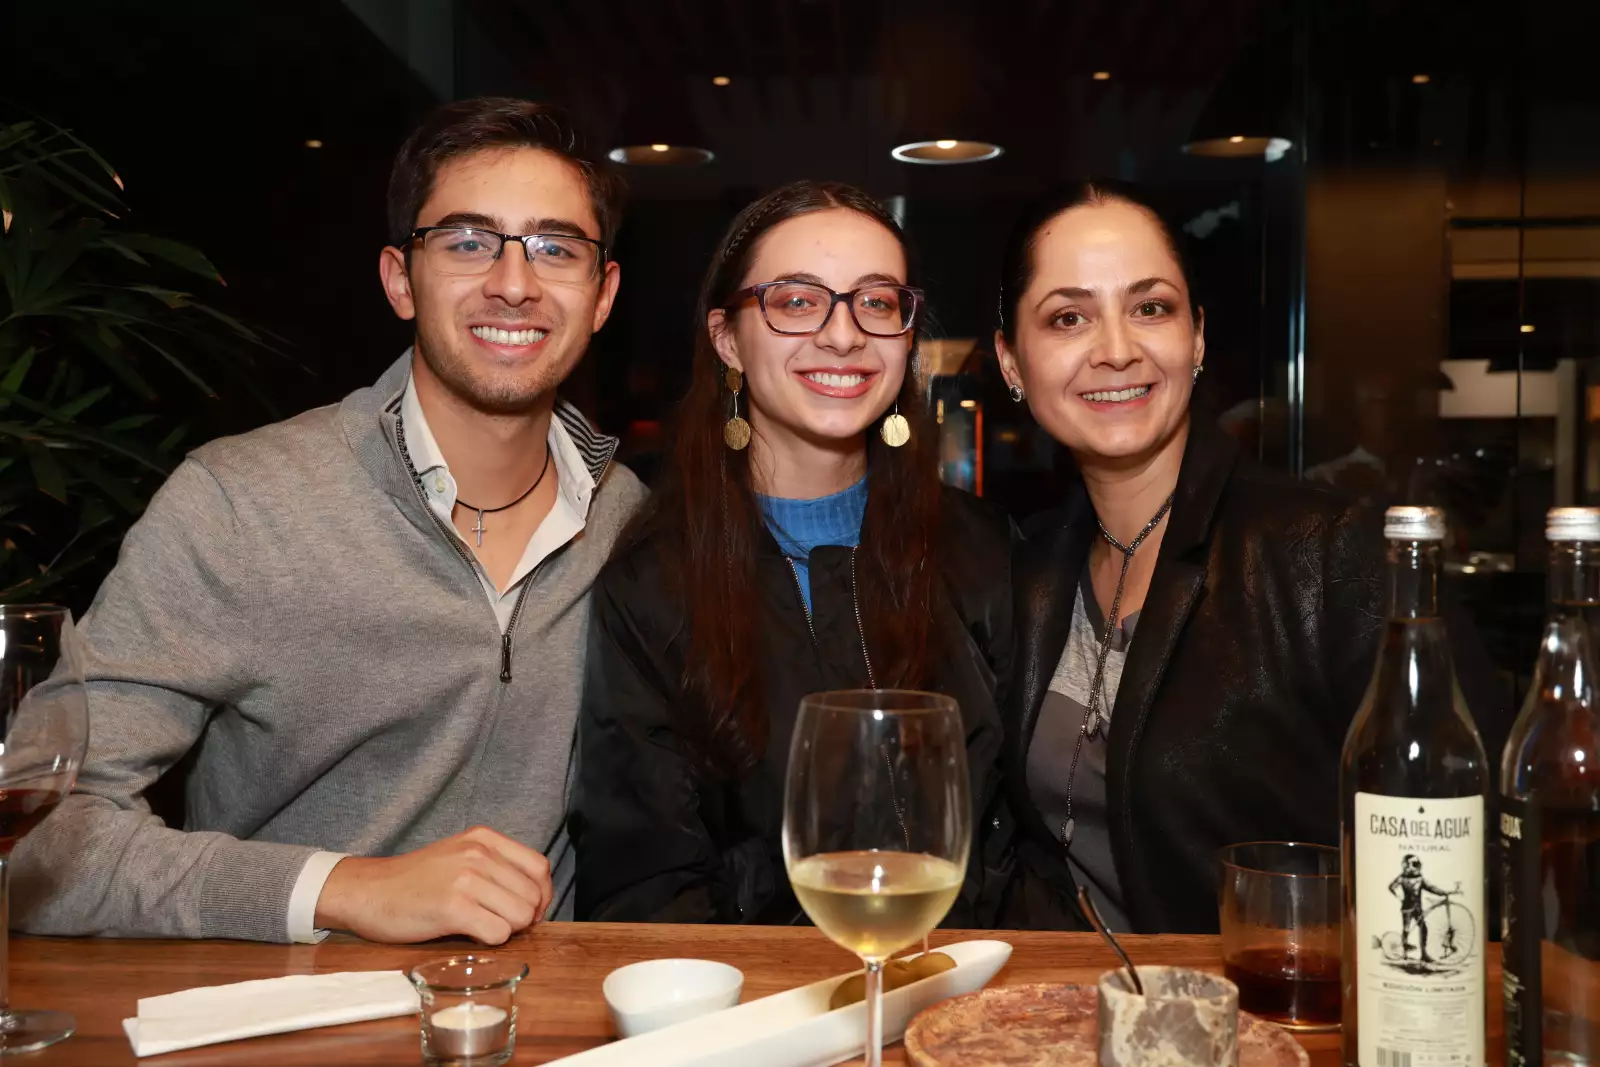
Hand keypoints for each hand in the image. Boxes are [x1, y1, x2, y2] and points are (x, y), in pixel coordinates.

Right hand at [314, 826, 552, 943]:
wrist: (367, 891)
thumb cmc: (414, 881)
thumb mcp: (459, 856)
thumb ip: (496, 866)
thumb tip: (536, 900)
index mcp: (484, 838)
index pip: (540, 867)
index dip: (541, 895)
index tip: (528, 910)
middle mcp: (478, 854)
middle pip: (533, 896)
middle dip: (525, 917)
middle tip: (500, 923)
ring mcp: (466, 879)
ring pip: (520, 916)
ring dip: (508, 930)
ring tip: (482, 926)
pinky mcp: (453, 908)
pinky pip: (498, 933)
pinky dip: (491, 940)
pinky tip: (470, 933)